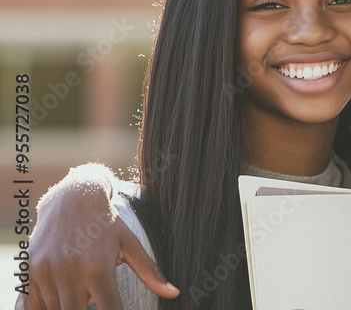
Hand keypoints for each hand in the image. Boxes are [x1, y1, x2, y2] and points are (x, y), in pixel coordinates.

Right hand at [23, 165, 178, 308]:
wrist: (72, 198)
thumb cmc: (107, 223)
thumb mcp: (131, 244)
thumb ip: (150, 272)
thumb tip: (174, 293)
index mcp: (99, 268)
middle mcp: (70, 272)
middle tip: (98, 295)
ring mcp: (46, 272)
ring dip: (70, 306)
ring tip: (82, 288)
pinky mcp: (29, 271)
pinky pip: (34, 305)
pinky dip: (47, 305)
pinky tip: (63, 292)